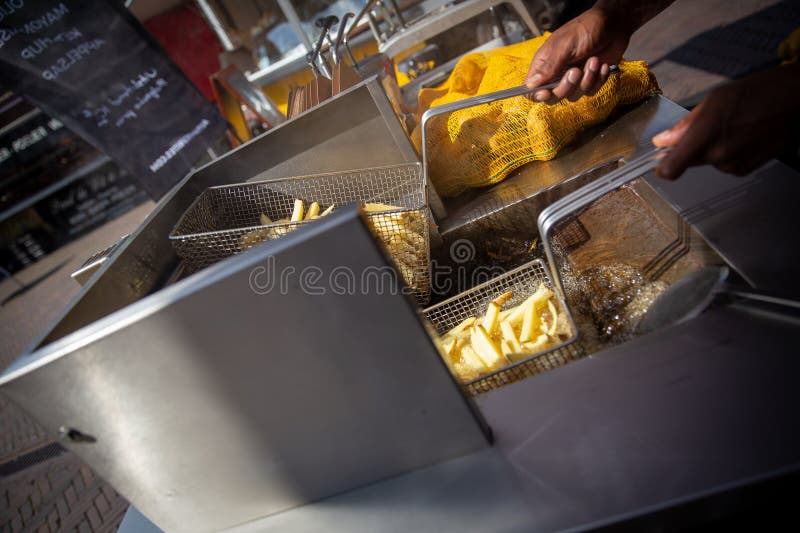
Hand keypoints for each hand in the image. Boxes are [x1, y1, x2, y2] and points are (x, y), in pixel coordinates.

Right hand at [525, 7, 630, 102]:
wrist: (614, 24)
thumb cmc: (587, 28)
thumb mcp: (566, 45)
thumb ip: (550, 66)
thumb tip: (531, 84)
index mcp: (544, 63)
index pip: (532, 88)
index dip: (537, 95)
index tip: (547, 92)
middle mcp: (557, 73)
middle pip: (553, 97)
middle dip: (566, 87)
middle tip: (576, 71)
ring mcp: (573, 78)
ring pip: (573, 96)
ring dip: (586, 80)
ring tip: (594, 61)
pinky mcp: (589, 80)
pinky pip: (590, 92)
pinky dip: (598, 80)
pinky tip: (602, 65)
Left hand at [652, 63, 799, 179]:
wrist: (798, 100)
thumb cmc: (760, 92)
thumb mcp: (715, 99)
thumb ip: (685, 124)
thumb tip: (662, 140)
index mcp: (707, 134)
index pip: (673, 168)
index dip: (662, 168)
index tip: (659, 162)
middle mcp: (720, 154)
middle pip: (689, 161)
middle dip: (691, 147)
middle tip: (708, 126)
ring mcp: (734, 165)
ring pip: (707, 162)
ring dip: (712, 148)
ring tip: (732, 126)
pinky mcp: (746, 170)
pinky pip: (724, 164)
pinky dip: (727, 152)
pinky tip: (743, 135)